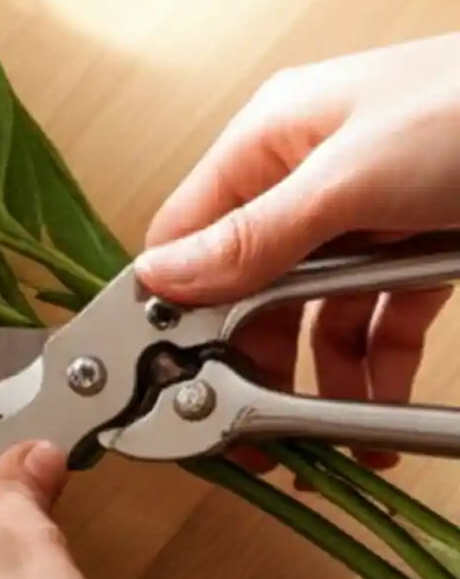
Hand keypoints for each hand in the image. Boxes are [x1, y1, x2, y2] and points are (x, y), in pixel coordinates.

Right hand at [137, 32, 459, 471]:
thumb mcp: (349, 179)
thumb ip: (252, 238)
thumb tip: (161, 276)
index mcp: (270, 139)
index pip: (187, 233)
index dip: (172, 306)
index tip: (170, 372)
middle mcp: (306, 176)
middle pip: (247, 287)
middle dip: (250, 360)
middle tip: (246, 428)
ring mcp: (363, 213)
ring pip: (313, 314)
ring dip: (318, 377)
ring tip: (324, 439)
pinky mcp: (416, 245)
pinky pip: (376, 318)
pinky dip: (377, 367)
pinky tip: (380, 409)